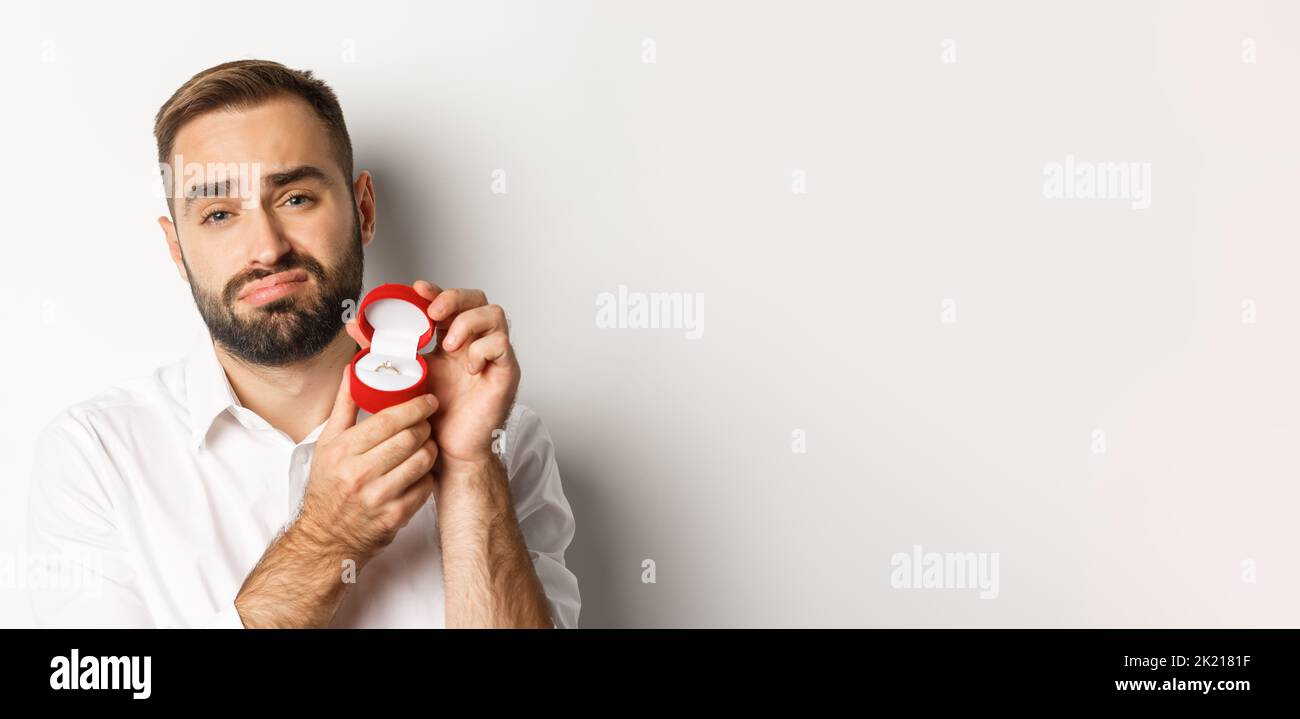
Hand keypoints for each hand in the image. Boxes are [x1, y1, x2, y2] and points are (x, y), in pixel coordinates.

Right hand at [297, 372, 439, 561]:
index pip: (388, 421)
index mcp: (343, 451)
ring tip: (426, 444)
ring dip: (430, 449)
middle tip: (427, 422)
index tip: (428, 400)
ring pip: (421, 461)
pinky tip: (421, 470)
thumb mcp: (328, 444)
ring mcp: (378, 497)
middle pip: (408, 439)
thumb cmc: (328, 486)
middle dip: (424, 426)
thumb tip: (353, 369)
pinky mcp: (394, 516)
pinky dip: (427, 475)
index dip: (414, 407)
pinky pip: (425, 487)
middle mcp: (359, 474)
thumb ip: (344, 405)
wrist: (326, 537)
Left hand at [347, 281, 519, 472]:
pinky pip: (502, 345)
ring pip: (494, 314)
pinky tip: (468, 367)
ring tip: (449, 344)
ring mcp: (492, 356)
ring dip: (468, 322)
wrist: (446, 449)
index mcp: (451, 340)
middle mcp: (474, 343)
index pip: (451, 302)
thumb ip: (382, 349)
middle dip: (454, 298)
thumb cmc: (431, 416)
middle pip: (477, 299)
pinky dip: (483, 349)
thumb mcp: (403, 374)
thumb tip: (354, 324)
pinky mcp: (505, 372)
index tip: (417, 289)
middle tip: (433, 313)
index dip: (436, 290)